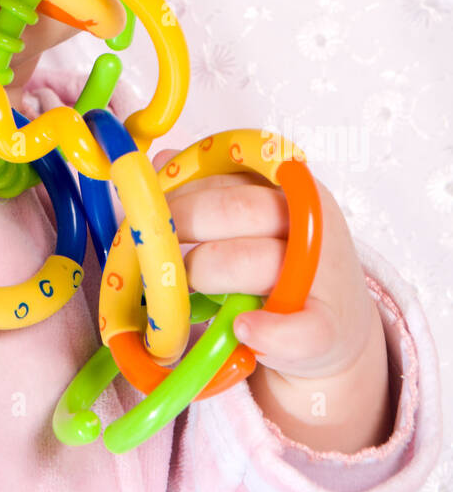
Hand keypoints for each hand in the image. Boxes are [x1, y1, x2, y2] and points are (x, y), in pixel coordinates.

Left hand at [158, 168, 379, 381]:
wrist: (339, 331)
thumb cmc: (284, 269)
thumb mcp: (255, 222)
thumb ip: (214, 190)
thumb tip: (163, 160)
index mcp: (292, 188)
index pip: (227, 174)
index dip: (181, 190)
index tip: (152, 209)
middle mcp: (311, 223)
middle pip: (237, 209)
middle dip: (184, 224)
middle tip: (157, 248)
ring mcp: (321, 275)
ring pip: (253, 260)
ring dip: (204, 272)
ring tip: (187, 287)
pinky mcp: (327, 328)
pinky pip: (298, 328)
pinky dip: (268, 331)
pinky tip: (243, 328)